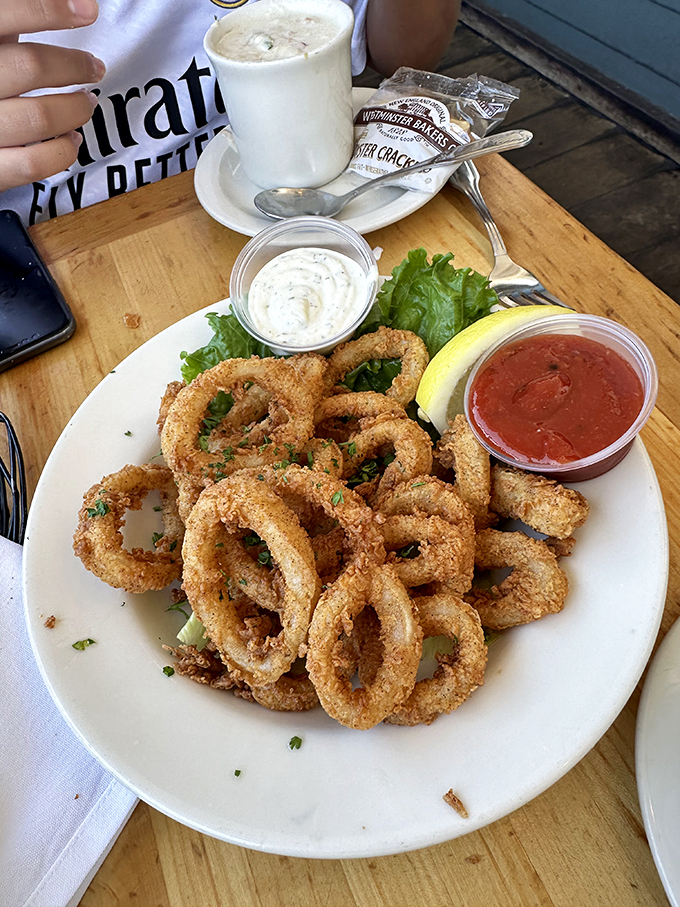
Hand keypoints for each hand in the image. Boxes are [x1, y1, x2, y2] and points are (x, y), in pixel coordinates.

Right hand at [0, 0, 103, 192]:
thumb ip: (10, 22)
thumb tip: (61, 4)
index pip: (6, 15)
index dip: (50, 10)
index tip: (86, 10)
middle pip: (31, 66)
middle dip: (74, 65)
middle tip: (93, 66)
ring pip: (39, 117)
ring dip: (75, 109)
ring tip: (85, 102)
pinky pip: (33, 162)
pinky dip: (63, 151)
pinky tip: (71, 139)